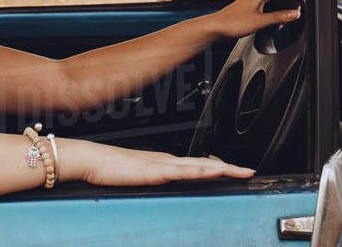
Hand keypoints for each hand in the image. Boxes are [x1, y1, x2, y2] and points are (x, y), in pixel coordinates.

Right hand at [63, 139, 253, 185]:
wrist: (91, 158)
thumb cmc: (109, 167)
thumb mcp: (136, 177)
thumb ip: (150, 179)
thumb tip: (160, 183)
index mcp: (165, 162)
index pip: (198, 165)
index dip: (218, 168)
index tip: (235, 171)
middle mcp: (168, 160)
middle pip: (205, 164)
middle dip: (229, 168)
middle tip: (250, 171)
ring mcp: (162, 164)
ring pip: (200, 166)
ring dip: (222, 169)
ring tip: (241, 172)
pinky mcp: (154, 171)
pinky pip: (182, 172)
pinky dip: (200, 172)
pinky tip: (212, 173)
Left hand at [205, 0, 301, 39]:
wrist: (216, 28)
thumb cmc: (233, 23)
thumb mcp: (261, 21)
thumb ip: (280, 17)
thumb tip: (295, 14)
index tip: (299, 5)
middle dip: (287, 7)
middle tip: (285, 20)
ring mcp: (254, 1)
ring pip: (274, 4)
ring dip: (278, 14)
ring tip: (276, 25)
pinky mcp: (251, 9)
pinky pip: (267, 10)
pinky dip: (271, 17)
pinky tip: (268, 26)